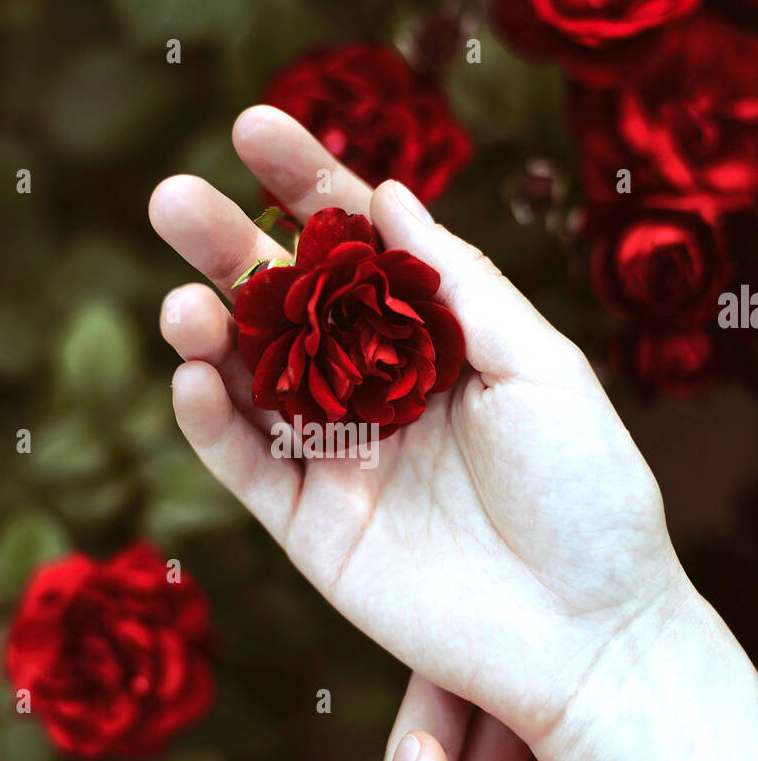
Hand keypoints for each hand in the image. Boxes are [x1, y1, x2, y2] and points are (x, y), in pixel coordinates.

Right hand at [150, 105, 687, 746]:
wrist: (588, 633)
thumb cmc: (588, 494)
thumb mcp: (542, 368)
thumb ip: (462, 284)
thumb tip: (390, 193)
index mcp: (434, 342)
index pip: (356, 249)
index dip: (305, 186)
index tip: (252, 128)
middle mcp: (376, 390)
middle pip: (284, 306)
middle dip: (228, 250)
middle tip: (171, 200)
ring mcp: (340, 459)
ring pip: (252, 383)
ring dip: (208, 336)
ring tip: (183, 303)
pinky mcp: (312, 529)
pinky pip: (247, 467)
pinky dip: (212, 423)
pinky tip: (194, 379)